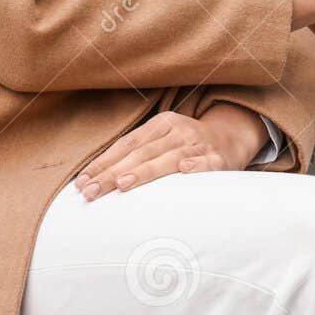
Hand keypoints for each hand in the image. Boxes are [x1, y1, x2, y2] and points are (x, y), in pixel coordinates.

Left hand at [74, 105, 267, 200]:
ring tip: (123, 184)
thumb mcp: (161, 140)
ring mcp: (198, 145)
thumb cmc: (186, 145)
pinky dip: (195, 166)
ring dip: (145, 172)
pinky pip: (205, 163)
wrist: (231, 139)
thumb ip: (134, 153)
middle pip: (141, 153)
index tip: (82, 182)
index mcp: (161, 123)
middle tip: (92, 191)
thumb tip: (93, 178)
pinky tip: (184, 169)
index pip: (126, 144)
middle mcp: (178, 131)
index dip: (103, 162)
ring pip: (168, 158)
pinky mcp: (217, 159)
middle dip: (113, 174)